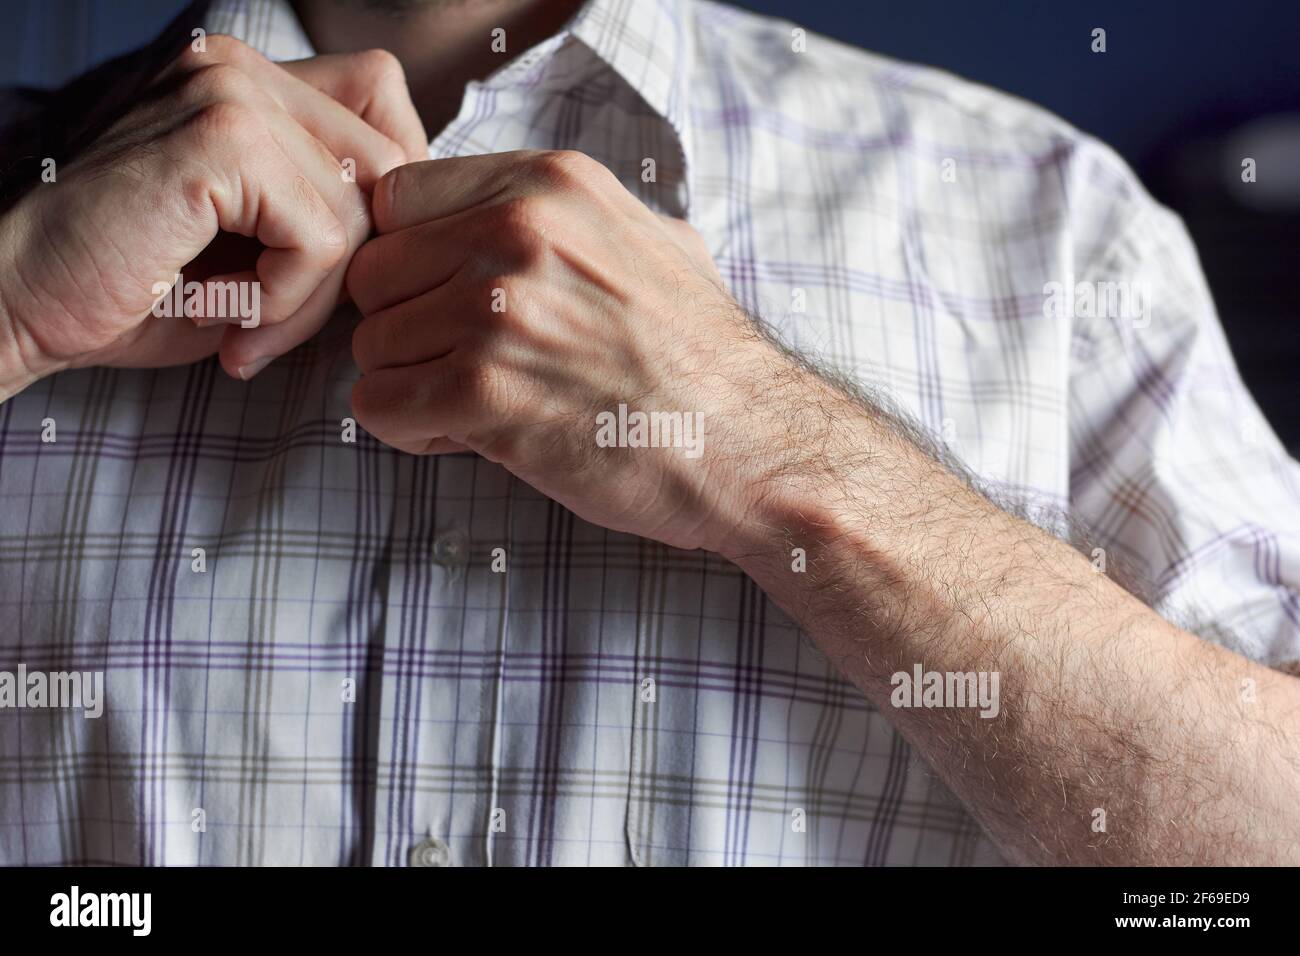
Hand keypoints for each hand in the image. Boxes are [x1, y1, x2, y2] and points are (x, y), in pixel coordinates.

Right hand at [0, 34, 425, 392]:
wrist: (21, 303)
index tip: (330, 271)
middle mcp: (243, 70)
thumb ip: (326, 213)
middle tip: (284, 320)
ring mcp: (230, 95)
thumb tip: (413, 231)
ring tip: (246, 327)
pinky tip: (227, 317)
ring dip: (314, 296)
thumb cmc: (137, 285)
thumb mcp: (255, 245)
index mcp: (252, 81)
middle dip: (355, 261)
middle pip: (389, 160)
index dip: (385, 197)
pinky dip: (288, 299)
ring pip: (359, 209)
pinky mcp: (220, 141)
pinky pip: (322, 237)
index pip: (385, 106)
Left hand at [346, 149, 797, 552]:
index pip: (399, 198)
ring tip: (477, 407)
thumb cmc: (704, 359)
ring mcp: (496, 310)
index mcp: (550, 185)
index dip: (410, 258)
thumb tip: (513, 211)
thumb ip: (574, 218)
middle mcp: (515, 232)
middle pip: (374, 274)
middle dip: (404, 327)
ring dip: (411, 386)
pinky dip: (411, 432)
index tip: (442, 298)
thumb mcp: (657, 242)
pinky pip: (378, 406)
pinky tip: (468, 437)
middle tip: (459, 364)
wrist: (752, 445)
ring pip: (372, 346)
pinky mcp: (484, 391)